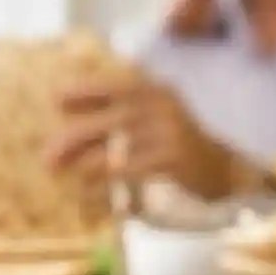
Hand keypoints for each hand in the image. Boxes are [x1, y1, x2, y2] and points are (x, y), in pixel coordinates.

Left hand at [46, 81, 236, 198]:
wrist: (226, 169)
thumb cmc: (181, 146)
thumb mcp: (156, 119)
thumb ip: (122, 117)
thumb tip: (69, 129)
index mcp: (156, 91)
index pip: (116, 86)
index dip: (85, 91)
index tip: (56, 100)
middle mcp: (163, 106)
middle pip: (112, 118)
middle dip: (75, 137)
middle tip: (49, 158)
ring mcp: (170, 131)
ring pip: (118, 145)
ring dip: (87, 162)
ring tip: (69, 175)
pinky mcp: (174, 157)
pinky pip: (131, 168)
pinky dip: (108, 180)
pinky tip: (92, 188)